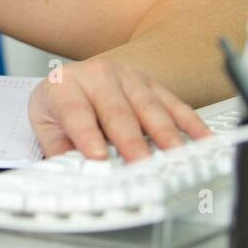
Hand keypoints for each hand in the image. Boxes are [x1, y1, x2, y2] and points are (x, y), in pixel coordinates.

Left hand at [27, 58, 210, 161]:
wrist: (77, 75)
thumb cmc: (61, 102)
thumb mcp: (44, 122)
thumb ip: (56, 148)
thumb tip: (68, 172)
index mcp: (64, 86)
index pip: (75, 112)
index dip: (86, 135)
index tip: (96, 156)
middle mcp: (97, 77)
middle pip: (116, 111)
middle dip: (131, 140)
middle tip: (140, 163)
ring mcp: (128, 78)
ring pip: (149, 107)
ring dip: (164, 134)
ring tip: (173, 155)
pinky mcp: (152, 84)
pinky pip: (175, 104)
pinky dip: (190, 123)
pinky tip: (202, 139)